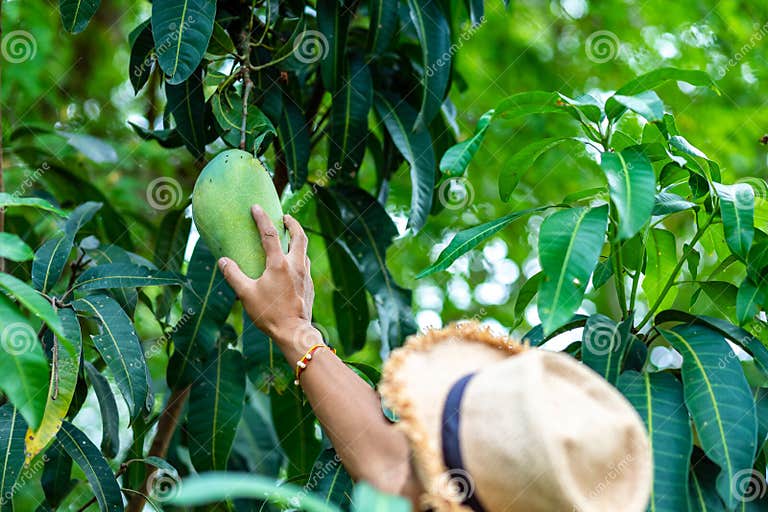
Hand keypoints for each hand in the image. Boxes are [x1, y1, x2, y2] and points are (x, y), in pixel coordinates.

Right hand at [218, 205, 319, 351]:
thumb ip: (233, 275)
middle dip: (292, 223)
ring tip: (289, 239)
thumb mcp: (246, 294)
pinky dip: (299, 258)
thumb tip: (222, 261)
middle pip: (299, 236)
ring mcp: (305, 276)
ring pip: (304, 251)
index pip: (270, 234)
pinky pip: (305, 266)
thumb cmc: (269, 313)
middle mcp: (296, 266)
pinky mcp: (309, 286)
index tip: (256, 207)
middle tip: (285, 217)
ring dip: (297, 241)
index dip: (262, 218)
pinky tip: (292, 266)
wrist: (294, 332)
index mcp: (279, 264)